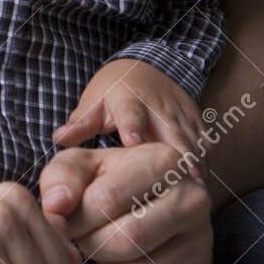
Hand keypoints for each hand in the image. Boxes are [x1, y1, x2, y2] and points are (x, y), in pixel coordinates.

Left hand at [39, 141, 212, 263]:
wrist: (144, 198)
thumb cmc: (106, 180)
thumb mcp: (80, 165)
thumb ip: (61, 177)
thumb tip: (56, 206)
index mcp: (163, 161)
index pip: (105, 201)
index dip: (75, 218)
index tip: (69, 220)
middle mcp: (193, 199)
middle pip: (128, 241)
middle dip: (92, 246)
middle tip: (85, 238)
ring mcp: (203, 240)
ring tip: (105, 251)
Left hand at [52, 58, 206, 182]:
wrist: (145, 68)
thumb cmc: (113, 90)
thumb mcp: (94, 100)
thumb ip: (80, 122)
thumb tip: (59, 138)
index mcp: (129, 99)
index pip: (131, 113)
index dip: (132, 127)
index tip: (133, 142)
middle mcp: (159, 108)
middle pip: (170, 133)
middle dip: (175, 158)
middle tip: (178, 186)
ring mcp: (181, 116)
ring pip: (191, 142)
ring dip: (193, 167)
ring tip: (195, 195)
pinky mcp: (197, 124)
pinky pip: (204, 147)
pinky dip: (204, 168)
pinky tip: (203, 192)